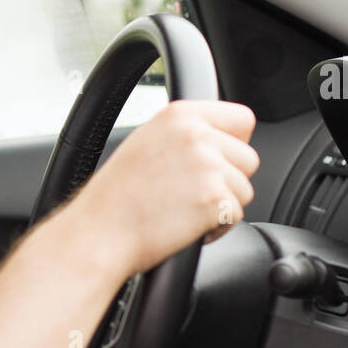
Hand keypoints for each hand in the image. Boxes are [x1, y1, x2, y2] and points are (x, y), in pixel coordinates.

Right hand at [70, 100, 258, 275]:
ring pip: (244, 189)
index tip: (217, 161)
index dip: (233, 144)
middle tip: (192, 193)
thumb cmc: (114, 197)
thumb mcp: (145, 142)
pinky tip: (187, 226)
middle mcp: (197, 135)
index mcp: (180, 115)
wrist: (100, 232)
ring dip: (222, 205)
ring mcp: (208, 167)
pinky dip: (217, 227)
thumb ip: (184, 133)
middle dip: (228, 180)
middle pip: (248, 158)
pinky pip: (236, 214)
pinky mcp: (214, 200)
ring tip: (185, 211)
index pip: (241, 119)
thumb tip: (218, 138)